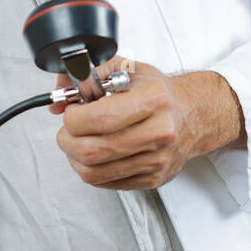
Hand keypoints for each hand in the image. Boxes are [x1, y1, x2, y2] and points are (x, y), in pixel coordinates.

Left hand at [48, 54, 243, 190]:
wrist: (192, 114)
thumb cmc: (156, 92)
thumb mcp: (125, 68)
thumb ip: (87, 75)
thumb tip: (59, 99)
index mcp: (153, 99)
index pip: (99, 119)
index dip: (72, 118)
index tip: (71, 112)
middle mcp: (159, 132)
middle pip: (91, 151)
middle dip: (66, 140)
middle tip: (68, 130)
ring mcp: (157, 160)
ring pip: (93, 172)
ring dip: (74, 157)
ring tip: (79, 140)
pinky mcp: (153, 179)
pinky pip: (105, 182)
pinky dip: (90, 169)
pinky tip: (96, 152)